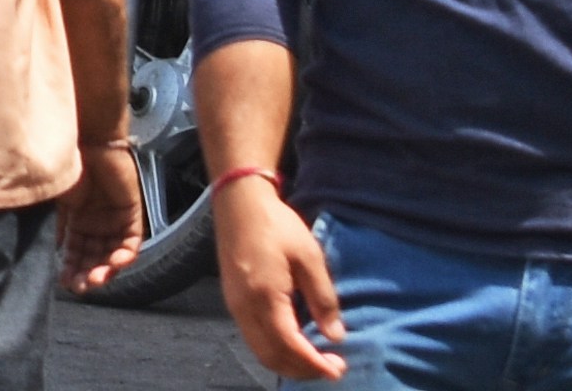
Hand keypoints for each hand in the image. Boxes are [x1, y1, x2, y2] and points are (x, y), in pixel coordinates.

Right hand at [59, 140, 146, 295]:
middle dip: (88, 274)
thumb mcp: (57, 200)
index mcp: (77, 221)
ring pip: (112, 254)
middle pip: (95, 257)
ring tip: (96, 279)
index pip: (76, 253)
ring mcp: (114, 219)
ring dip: (105, 269)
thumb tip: (54, 251)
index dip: (72, 269)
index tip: (66, 284)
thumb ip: (57, 226)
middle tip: (81, 286)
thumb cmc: (67, 166)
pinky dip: (124, 254)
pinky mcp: (131, 213)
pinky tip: (114, 263)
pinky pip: (131, 241)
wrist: (88, 141)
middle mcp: (97, 223)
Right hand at [214, 174, 346, 383]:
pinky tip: (294, 343)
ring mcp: (235, 306)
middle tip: (332, 368)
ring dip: (289, 364)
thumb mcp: (309, 256)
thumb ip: (322, 298)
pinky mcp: (233, 301)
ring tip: (316, 361)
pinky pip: (253, 339)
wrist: (239, 201)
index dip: (315, 364)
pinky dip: (275, 351)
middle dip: (303, 370)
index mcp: (265, 297)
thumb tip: (335, 335)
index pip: (291, 347)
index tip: (338, 369)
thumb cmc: (277, 225)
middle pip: (272, 357)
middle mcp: (245, 309)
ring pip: (260, 352)